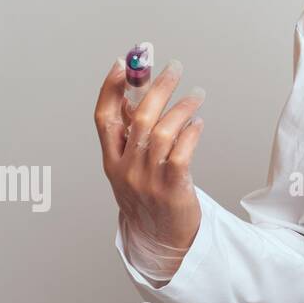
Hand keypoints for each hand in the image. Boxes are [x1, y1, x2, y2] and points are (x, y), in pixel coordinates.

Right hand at [93, 57, 205, 280]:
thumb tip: (135, 92)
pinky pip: (181, 152)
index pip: (104, 117)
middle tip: (174, 67)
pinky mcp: (172, 188)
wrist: (161, 239)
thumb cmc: (148, 196)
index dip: (111, 88)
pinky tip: (199, 123)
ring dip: (181, 107)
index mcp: (111, 159)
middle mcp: (125, 168)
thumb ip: (131, 132)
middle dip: (156, 87)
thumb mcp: (129, 165)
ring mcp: (147, 179)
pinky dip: (191, 132)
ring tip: (197, 94)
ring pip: (162, 132)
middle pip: (138, 118)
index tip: (123, 63)